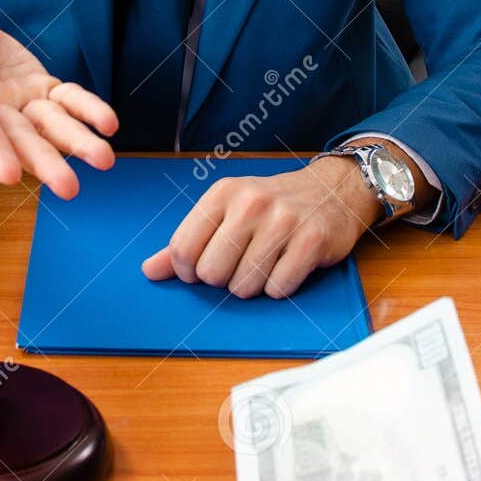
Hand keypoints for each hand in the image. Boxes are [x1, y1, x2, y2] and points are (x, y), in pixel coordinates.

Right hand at [0, 0, 117, 197]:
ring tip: (105, 160)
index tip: (7, 176)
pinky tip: (108, 124)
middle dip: (44, 162)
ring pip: (48, 126)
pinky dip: (87, 112)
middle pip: (19, 138)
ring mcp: (18, 99)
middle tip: (69, 188)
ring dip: (76, 145)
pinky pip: (67, 101)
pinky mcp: (39, 88)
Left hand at [141, 156, 379, 298]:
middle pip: (211, 273)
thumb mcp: (225, 212)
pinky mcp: (312, 241)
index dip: (189, 271)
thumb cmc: (271, 207)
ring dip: (253, 286)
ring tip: (266, 262)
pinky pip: (278, 289)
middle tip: (241, 263)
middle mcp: (251, 202)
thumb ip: (187, 242)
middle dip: (223, 280)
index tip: (204, 268)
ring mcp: (284, 221)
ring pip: (244, 286)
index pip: (182, 249)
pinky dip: (280, 286)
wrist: (332, 191)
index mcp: (222, 193)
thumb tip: (149, 271)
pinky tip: (287, 265)